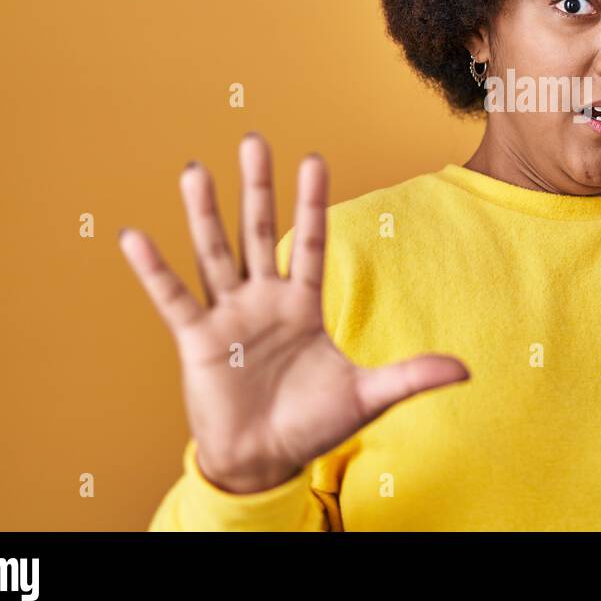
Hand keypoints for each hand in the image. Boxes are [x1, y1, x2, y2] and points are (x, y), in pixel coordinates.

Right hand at [120, 133, 470, 492]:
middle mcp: (262, 301)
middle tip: (254, 139)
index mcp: (301, 306)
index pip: (309, 242)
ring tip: (196, 169)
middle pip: (259, 232)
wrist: (263, 461)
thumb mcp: (367, 397)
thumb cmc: (311, 425)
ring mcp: (227, 316)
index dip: (311, 203)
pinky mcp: (196, 340)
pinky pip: (173, 298)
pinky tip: (134, 236)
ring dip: (204, 212)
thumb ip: (411, 376)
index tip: (314, 159)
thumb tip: (466, 369)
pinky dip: (153, 270)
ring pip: (215, 252)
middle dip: (258, 187)